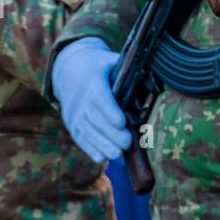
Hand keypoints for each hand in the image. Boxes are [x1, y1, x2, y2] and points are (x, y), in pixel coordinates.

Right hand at [52, 39, 129, 162]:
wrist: (69, 70)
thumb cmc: (99, 66)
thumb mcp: (111, 61)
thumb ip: (127, 70)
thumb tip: (151, 75)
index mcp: (93, 81)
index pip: (100, 98)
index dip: (110, 111)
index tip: (122, 123)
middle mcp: (80, 99)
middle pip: (95, 119)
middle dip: (111, 133)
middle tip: (127, 143)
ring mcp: (74, 113)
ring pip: (86, 131)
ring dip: (102, 144)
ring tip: (117, 153)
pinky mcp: (71, 124)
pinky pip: (80, 138)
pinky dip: (90, 149)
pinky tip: (102, 158)